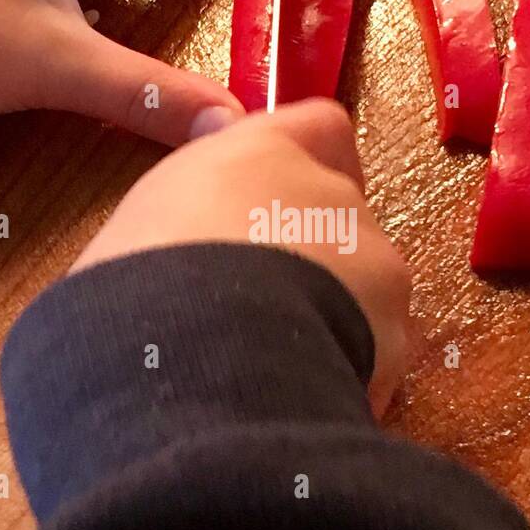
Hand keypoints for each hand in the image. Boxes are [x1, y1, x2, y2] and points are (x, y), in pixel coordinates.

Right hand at [71, 100, 412, 414]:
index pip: (319, 128)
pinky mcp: (396, 335)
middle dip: (312, 256)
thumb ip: (180, 221)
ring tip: (274, 366)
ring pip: (366, 287)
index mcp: (262, 155)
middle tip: (258, 305)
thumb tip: (180, 240)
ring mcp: (375, 264)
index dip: (311, 161)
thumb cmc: (135, 287)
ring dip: (335, 317)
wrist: (191, 360)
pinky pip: (377, 354)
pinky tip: (296, 401)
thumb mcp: (133, 236)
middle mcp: (331, 196)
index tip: (285, 199)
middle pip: (339, 215)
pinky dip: (347, 373)